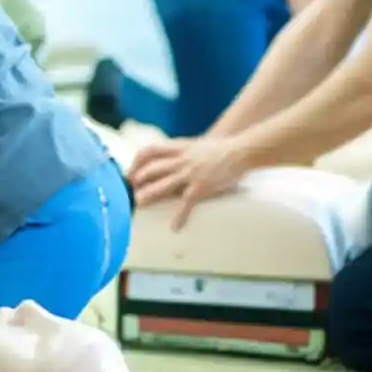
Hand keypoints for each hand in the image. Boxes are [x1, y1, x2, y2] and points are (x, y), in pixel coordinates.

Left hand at [129, 136, 251, 229]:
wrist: (242, 151)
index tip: (130, 172)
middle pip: (152, 169)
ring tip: (139, 203)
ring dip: (149, 195)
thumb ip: (183, 152)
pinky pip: (186, 203)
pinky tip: (175, 227)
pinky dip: (179, 216)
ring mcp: (190, 173)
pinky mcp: (201, 187)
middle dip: (138, 179)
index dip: (137, 162)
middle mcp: (181, 160)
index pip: (150, 151)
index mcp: (179, 148)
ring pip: (163, 185)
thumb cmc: (222, 149)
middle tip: (129, 190)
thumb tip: (173, 159)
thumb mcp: (197, 145)